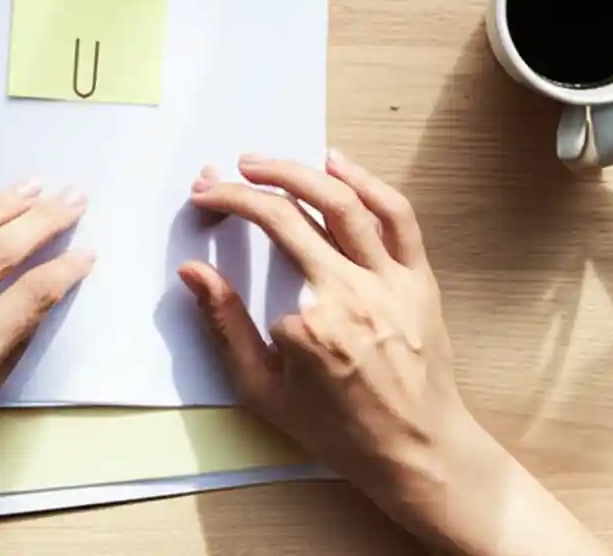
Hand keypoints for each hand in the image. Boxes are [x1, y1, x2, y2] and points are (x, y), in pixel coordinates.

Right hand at [179, 152, 460, 496]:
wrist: (415, 449)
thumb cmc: (337, 429)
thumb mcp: (262, 389)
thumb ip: (224, 325)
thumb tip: (191, 271)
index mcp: (311, 322)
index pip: (259, 244)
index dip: (227, 208)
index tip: (205, 199)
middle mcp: (352, 292)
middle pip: (295, 213)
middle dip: (250, 185)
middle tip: (222, 174)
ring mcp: (392, 281)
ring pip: (346, 203)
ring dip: (300, 172)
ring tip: (264, 162)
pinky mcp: (420, 279)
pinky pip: (398, 217)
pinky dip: (368, 182)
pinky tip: (337, 164)